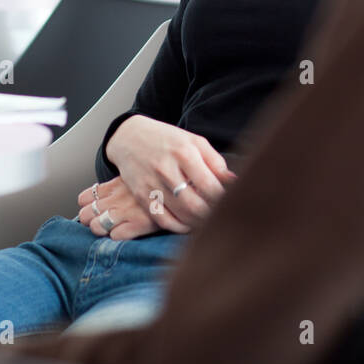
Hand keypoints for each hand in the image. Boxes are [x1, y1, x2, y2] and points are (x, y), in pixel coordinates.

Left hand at [76, 177, 182, 238]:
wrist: (183, 182)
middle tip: (100, 222)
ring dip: (101, 230)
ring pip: (96, 226)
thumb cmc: (159, 180)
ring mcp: (127, 211)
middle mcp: (117, 198)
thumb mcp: (136, 176)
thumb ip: (119, 185)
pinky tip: (127, 233)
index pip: (84, 198)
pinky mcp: (139, 223)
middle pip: (85, 214)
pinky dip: (118, 237)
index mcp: (114, 186)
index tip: (92, 210)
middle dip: (90, 221)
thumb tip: (103, 195)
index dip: (86, 206)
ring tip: (111, 229)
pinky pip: (116, 236)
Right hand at [103, 115, 236, 231]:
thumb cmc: (168, 139)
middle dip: (212, 215)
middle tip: (221, 216)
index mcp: (184, 153)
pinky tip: (188, 223)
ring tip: (208, 221)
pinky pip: (162, 220)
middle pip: (196, 205)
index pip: (210, 186)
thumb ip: (216, 161)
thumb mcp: (194, 141)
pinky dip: (178, 226)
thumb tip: (234, 182)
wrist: (129, 137)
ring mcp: (151, 184)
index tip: (231, 203)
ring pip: (180, 215)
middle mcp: (166, 169)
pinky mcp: (141, 195)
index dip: (223, 200)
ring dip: (198, 223)